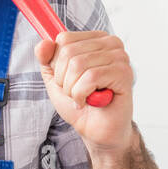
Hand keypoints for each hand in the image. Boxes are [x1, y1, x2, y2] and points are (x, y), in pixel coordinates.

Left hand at [35, 30, 134, 152]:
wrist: (96, 129)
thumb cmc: (81, 103)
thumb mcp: (56, 79)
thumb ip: (47, 59)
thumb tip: (43, 43)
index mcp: (96, 39)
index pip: (64, 39)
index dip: (57, 65)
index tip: (67, 79)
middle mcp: (111, 43)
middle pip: (68, 52)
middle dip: (64, 80)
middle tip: (75, 92)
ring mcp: (120, 57)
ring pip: (78, 65)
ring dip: (72, 89)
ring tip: (83, 97)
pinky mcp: (123, 73)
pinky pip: (90, 77)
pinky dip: (81, 94)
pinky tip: (89, 101)